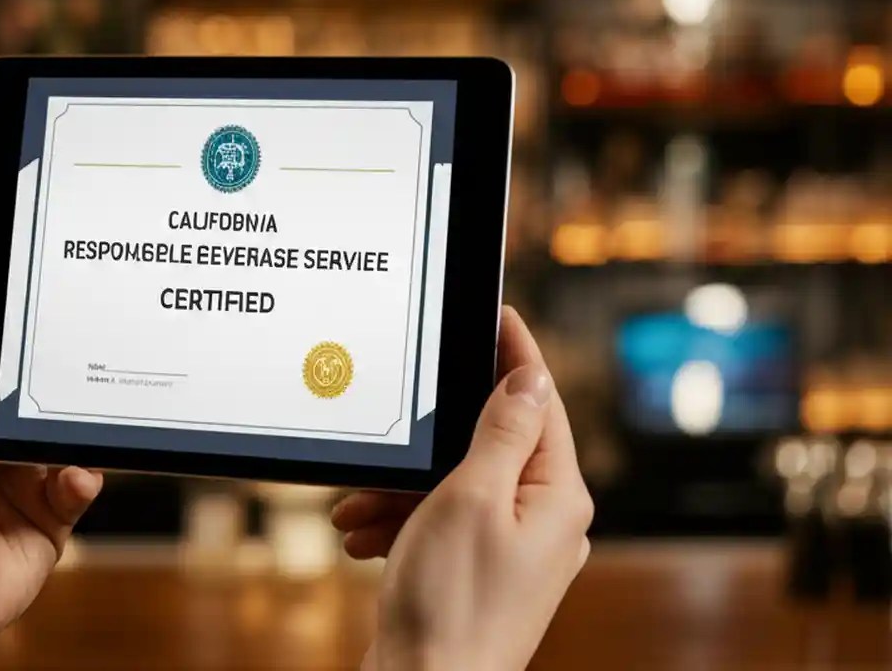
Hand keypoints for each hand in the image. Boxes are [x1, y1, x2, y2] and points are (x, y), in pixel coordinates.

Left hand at [0, 280, 101, 669]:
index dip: (14, 351)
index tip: (43, 321)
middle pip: (34, 404)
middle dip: (57, 391)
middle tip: (81, 370)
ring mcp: (17, 487)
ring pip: (65, 443)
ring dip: (74, 437)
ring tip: (70, 436)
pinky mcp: (46, 522)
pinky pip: (79, 487)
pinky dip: (83, 479)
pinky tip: (72, 478)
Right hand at [333, 307, 592, 670]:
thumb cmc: (452, 604)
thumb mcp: (471, 498)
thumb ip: (502, 433)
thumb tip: (530, 379)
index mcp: (558, 499)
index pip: (540, 404)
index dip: (516, 354)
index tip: (498, 313)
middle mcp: (544, 523)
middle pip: (488, 447)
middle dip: (427, 447)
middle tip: (389, 440)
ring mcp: (512, 552)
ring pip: (454, 487)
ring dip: (402, 491)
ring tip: (358, 508)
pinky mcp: (479, 574)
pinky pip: (440, 524)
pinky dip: (401, 521)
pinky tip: (366, 535)